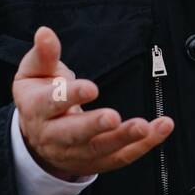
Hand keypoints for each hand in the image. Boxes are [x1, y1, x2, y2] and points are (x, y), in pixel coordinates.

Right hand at [12, 25, 172, 180]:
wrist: (35, 135)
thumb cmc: (39, 95)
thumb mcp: (34, 73)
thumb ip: (44, 54)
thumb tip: (45, 32)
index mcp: (37, 110)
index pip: (52, 103)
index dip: (71, 96)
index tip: (91, 88)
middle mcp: (53, 136)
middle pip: (74, 134)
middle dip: (94, 126)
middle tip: (114, 117)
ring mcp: (75, 152)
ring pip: (100, 148)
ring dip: (124, 138)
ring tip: (145, 127)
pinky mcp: (95, 162)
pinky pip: (121, 157)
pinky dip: (143, 146)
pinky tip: (160, 129)